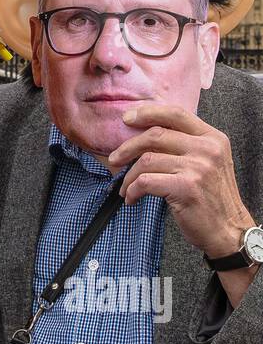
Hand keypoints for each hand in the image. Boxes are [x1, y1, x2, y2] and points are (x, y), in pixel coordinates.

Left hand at [106, 102, 256, 257]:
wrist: (228, 230)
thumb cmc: (211, 197)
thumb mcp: (209, 162)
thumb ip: (186, 144)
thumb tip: (147, 133)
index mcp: (212, 138)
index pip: (175, 113)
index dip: (147, 113)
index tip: (127, 119)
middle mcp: (207, 149)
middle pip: (155, 135)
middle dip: (128, 147)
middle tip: (115, 159)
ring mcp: (198, 167)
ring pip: (147, 160)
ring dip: (129, 176)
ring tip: (126, 187)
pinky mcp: (186, 187)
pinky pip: (146, 181)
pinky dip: (132, 190)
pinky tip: (132, 198)